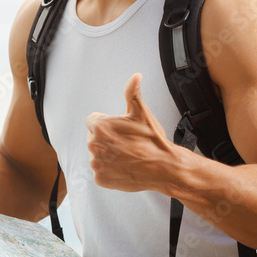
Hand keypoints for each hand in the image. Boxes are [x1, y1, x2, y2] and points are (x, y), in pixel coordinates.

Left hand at [85, 73, 175, 192]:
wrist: (164, 167)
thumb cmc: (153, 140)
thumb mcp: (142, 112)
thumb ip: (132, 92)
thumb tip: (135, 76)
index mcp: (100, 127)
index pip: (92, 121)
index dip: (107, 123)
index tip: (119, 129)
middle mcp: (94, 146)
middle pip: (93, 138)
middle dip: (106, 139)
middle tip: (125, 142)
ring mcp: (97, 164)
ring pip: (96, 155)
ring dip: (107, 155)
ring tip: (126, 155)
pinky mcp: (101, 179)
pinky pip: (100, 171)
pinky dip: (109, 170)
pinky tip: (124, 166)